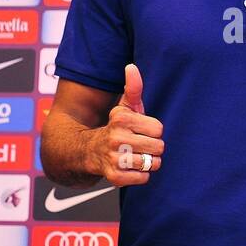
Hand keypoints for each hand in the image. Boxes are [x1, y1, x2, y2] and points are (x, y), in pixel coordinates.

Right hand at [83, 63, 164, 186]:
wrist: (86, 151)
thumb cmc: (114, 127)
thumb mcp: (123, 107)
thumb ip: (133, 88)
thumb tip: (131, 67)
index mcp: (121, 119)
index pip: (159, 129)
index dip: (152, 131)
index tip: (141, 131)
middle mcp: (116, 138)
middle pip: (159, 147)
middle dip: (153, 147)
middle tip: (140, 145)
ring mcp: (114, 158)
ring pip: (153, 163)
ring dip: (148, 162)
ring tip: (135, 156)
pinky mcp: (114, 177)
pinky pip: (144, 178)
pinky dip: (140, 175)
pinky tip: (129, 167)